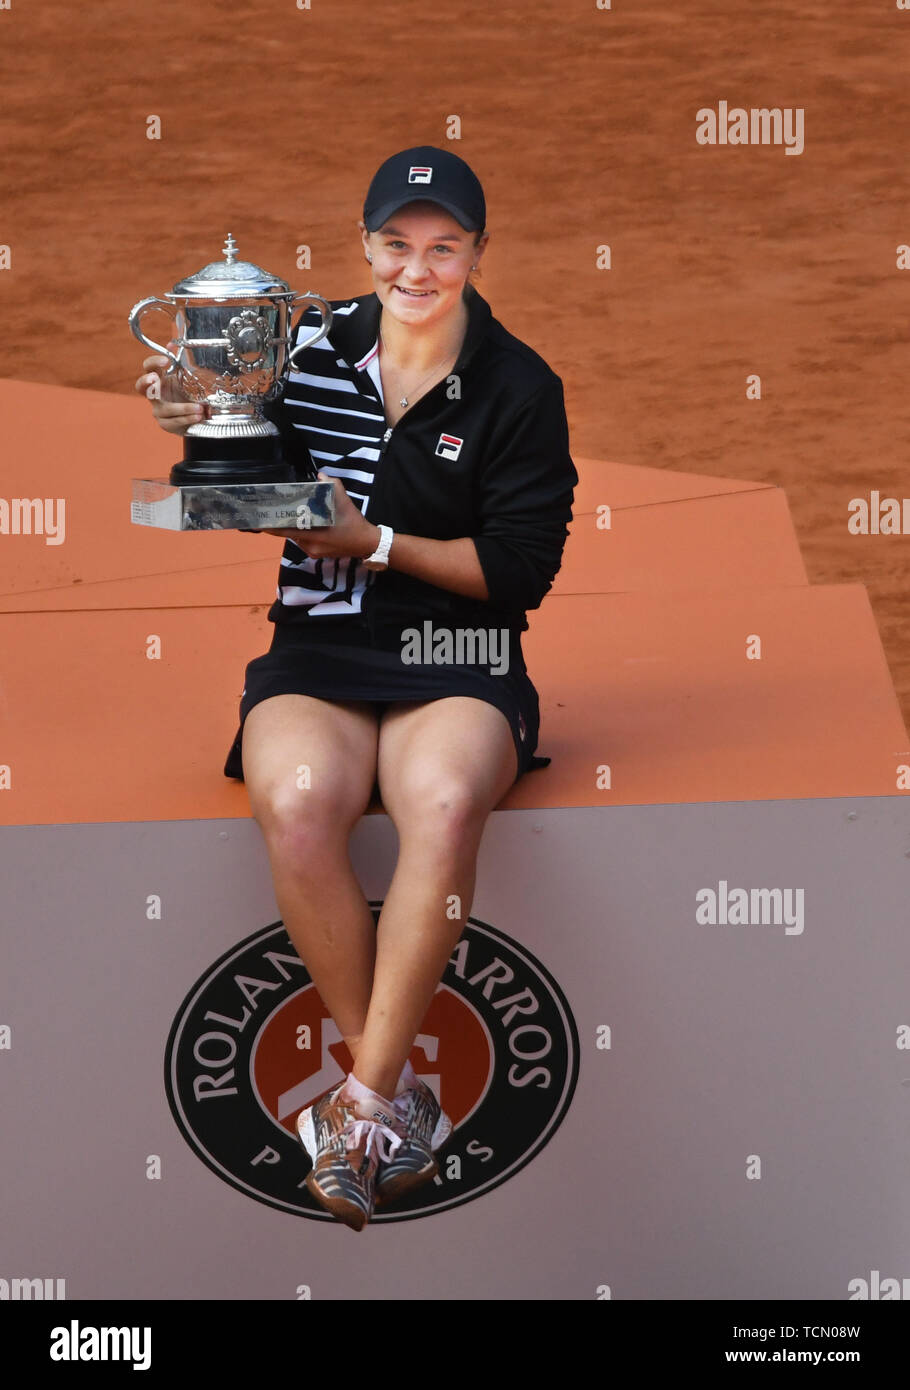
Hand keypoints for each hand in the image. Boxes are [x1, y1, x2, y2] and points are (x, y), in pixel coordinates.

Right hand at [133, 340, 207, 435]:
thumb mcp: (187, 377)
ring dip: (183, 408)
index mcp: (159, 378)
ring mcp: (158, 409)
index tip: (164, 360)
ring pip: (165, 408)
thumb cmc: (187, 393)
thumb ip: (180, 361)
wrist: (195, 415)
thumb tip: (172, 343)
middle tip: (155, 379)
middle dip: (146, 382)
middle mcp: (155, 394)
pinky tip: (198, 416)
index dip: (153, 363)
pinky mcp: (165, 423)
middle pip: (141, 386)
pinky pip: (173, 421)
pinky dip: (187, 419)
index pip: (148, 367)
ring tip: (199, 408)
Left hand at [258, 474, 380, 558]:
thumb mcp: (344, 501)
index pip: (286, 531)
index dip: (271, 527)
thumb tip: (320, 475)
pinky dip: (301, 533)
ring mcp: (313, 552)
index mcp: (314, 534)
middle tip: (270, 513)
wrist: (366, 543)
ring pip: (296, 538)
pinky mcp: (316, 554)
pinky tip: (305, 524)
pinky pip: (303, 542)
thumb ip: (331, 486)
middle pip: (289, 534)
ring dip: (292, 528)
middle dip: (280, 524)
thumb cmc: (353, 522)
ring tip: (288, 515)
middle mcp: (310, 546)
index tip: (259, 521)